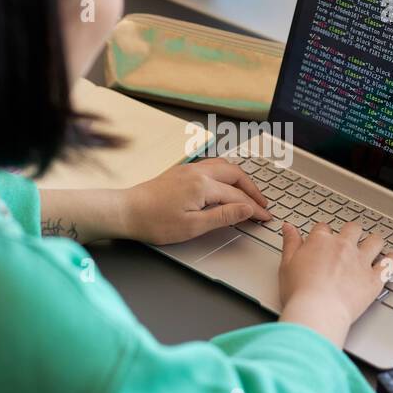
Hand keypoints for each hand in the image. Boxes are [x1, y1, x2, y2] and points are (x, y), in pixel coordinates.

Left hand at [121, 158, 270, 244]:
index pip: (238, 196)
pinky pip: (212, 166)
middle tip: (263, 204)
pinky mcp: (181, 172)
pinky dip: (226, 174)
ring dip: (240, 178)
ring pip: (224, 166)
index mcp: (203, 185)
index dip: (255, 208)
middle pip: (236, 175)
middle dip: (253, 189)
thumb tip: (246, 209)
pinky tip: (226, 183)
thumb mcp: (193, 226)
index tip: (266, 216)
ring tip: (249, 193)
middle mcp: (198, 172)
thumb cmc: (154, 221)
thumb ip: (223, 216)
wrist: (126, 211)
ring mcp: (189, 170)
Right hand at [278, 222, 392, 346]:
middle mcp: (343, 247)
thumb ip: (290, 244)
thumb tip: (289, 228)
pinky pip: (388, 264)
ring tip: (374, 243)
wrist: (318, 311)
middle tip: (351, 238)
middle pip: (353, 229)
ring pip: (375, 241)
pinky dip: (391, 260)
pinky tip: (390, 258)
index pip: (324, 228)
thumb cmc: (300, 293)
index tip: (323, 239)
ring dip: (374, 241)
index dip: (323, 233)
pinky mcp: (374, 279)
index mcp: (321, 242)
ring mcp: (361, 262)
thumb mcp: (286, 265)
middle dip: (352, 232)